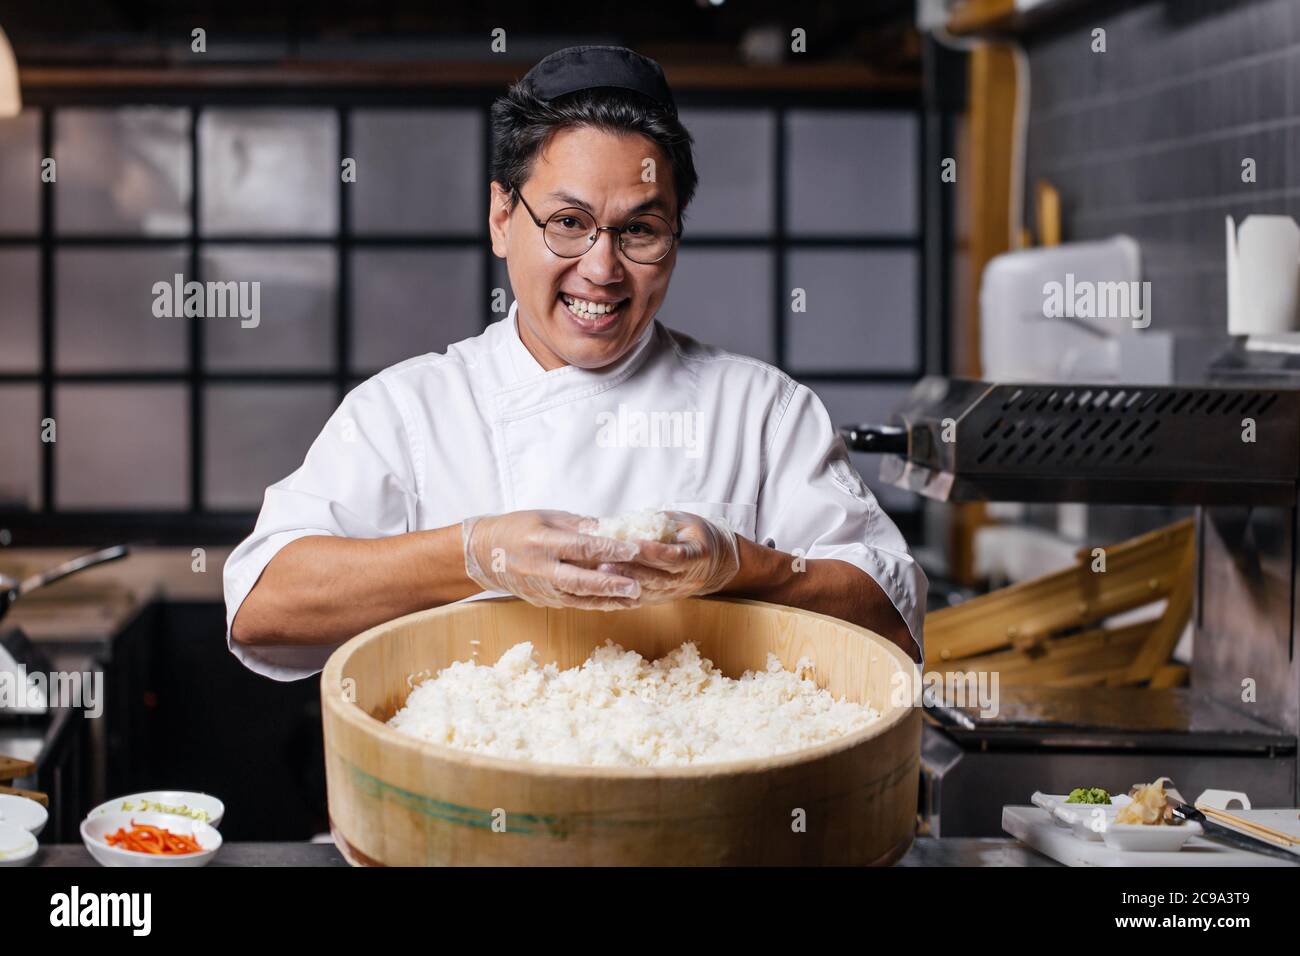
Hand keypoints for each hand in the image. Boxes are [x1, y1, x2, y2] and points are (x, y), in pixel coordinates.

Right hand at [462, 510, 642, 609]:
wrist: (483, 555)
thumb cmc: (517, 528)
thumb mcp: (547, 517)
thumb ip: (579, 525)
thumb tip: (613, 527)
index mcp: (541, 542)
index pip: (580, 546)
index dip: (608, 549)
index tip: (633, 549)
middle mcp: (540, 569)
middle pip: (579, 580)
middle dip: (609, 584)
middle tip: (636, 585)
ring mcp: (541, 589)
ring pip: (579, 597)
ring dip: (608, 599)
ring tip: (634, 598)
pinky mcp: (544, 601)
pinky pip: (574, 603)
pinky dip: (597, 603)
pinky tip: (617, 602)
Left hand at [595, 511, 739, 604]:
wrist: (716, 559)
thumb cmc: (696, 533)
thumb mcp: (682, 520)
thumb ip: (657, 522)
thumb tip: (625, 522)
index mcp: (699, 555)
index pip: (674, 556)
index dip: (652, 551)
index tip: (630, 543)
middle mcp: (690, 578)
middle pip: (658, 578)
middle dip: (630, 570)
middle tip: (605, 563)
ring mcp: (678, 592)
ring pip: (649, 591)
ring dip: (624, 583)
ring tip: (602, 574)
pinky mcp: (667, 599)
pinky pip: (645, 598)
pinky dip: (626, 593)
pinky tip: (608, 587)